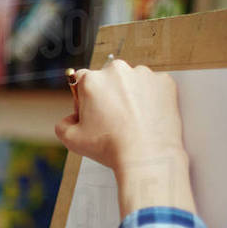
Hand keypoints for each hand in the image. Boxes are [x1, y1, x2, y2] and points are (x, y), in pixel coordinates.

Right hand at [55, 58, 196, 217]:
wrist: (146, 156)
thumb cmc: (110, 148)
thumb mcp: (71, 140)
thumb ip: (63, 124)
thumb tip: (70, 118)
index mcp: (92, 80)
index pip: (80, 79)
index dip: (82, 97)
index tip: (90, 110)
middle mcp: (117, 71)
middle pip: (107, 79)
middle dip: (107, 95)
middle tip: (111, 119)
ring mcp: (143, 74)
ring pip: (131, 81)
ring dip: (129, 95)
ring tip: (131, 120)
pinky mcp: (164, 82)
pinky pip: (152, 87)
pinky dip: (149, 98)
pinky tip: (145, 117)